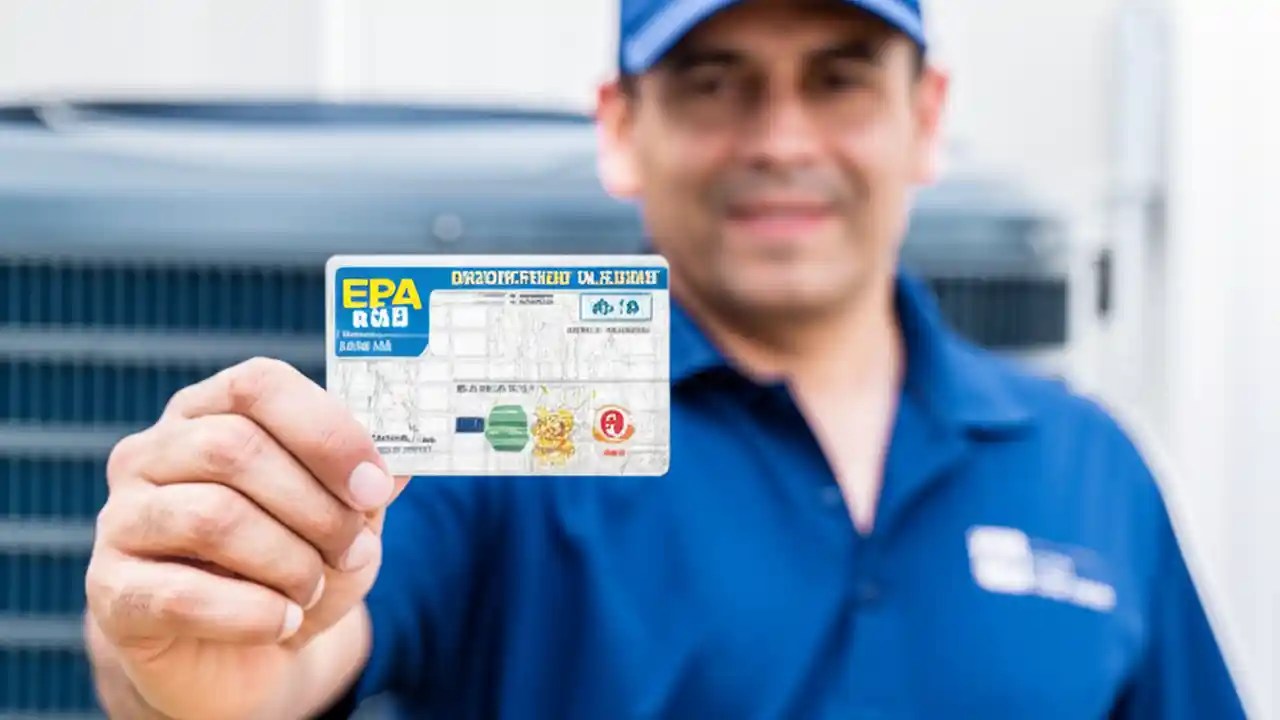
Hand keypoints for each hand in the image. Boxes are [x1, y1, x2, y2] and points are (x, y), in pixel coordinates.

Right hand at [85, 357, 407, 719]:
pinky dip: (252, 613)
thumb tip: (399, 462)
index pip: (259, 383)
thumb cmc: (294, 567)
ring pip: (211, 517)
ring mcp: (122, 518)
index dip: (326, 432)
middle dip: (316, 507)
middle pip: (234, 448)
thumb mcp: (348, 522)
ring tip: (310, 588)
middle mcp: (153, 453)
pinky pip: (182, 594)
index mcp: (210, 412)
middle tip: (352, 549)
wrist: (240, 654)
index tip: (375, 487)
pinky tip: (281, 622)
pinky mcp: (112, 590)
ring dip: (287, 561)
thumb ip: (369, 486)